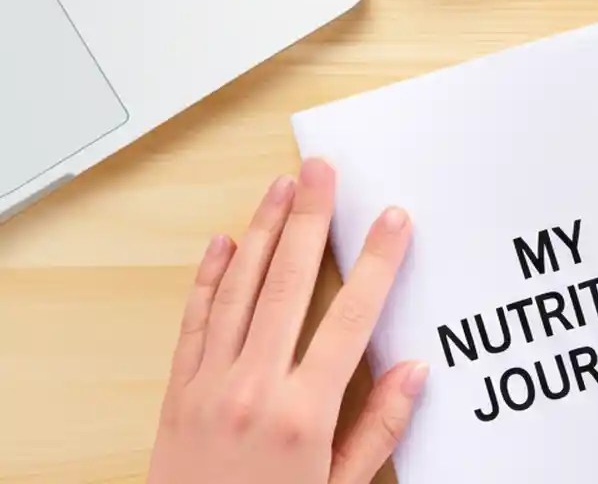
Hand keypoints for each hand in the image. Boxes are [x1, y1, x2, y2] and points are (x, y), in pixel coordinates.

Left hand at [149, 160, 426, 483]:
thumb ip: (379, 428)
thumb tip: (415, 371)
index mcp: (303, 414)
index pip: (352, 318)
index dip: (377, 263)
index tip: (393, 223)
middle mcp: (254, 388)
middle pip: (288, 284)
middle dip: (308, 220)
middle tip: (320, 172)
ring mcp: (210, 385)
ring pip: (239, 290)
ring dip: (261, 232)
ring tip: (279, 187)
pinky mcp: (178, 392)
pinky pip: (195, 321)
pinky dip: (209, 278)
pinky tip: (223, 243)